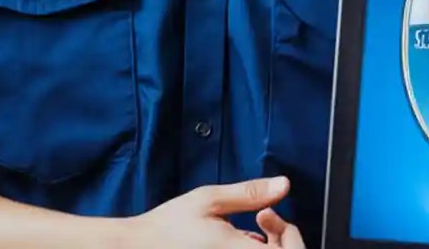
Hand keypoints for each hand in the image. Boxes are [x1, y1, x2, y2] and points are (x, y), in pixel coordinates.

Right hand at [120, 176, 303, 247]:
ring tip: (249, 230)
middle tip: (262, 220)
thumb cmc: (170, 226)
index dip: (289, 234)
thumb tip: (283, 185)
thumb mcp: (209, 200)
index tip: (266, 215)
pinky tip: (237, 241)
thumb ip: (249, 194)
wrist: (140, 248)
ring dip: (269, 247)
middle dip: (282, 240)